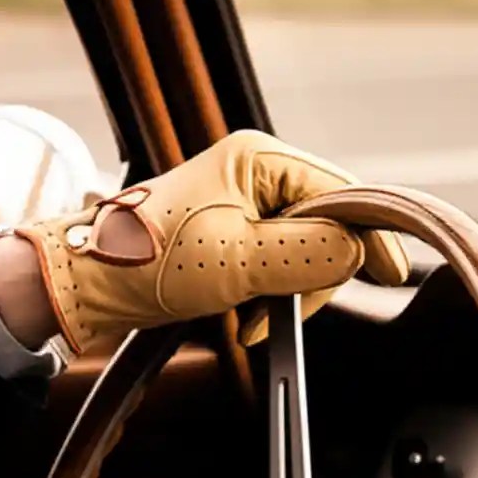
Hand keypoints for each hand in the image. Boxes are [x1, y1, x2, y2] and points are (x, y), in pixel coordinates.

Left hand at [12, 130, 409, 354]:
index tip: (392, 276)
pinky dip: (271, 298)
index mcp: (260, 158)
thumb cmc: (147, 261)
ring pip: (306, 251)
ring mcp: (246, 205)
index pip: (343, 192)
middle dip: (316, 275)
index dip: (369, 235)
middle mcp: (257, 173)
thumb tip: (363, 251)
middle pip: (329, 224)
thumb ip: (308, 253)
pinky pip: (280, 266)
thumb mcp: (237, 260)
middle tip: (288, 311)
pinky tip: (244, 319)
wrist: (85, 285)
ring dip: (289, 294)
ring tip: (249, 319)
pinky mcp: (235, 235)